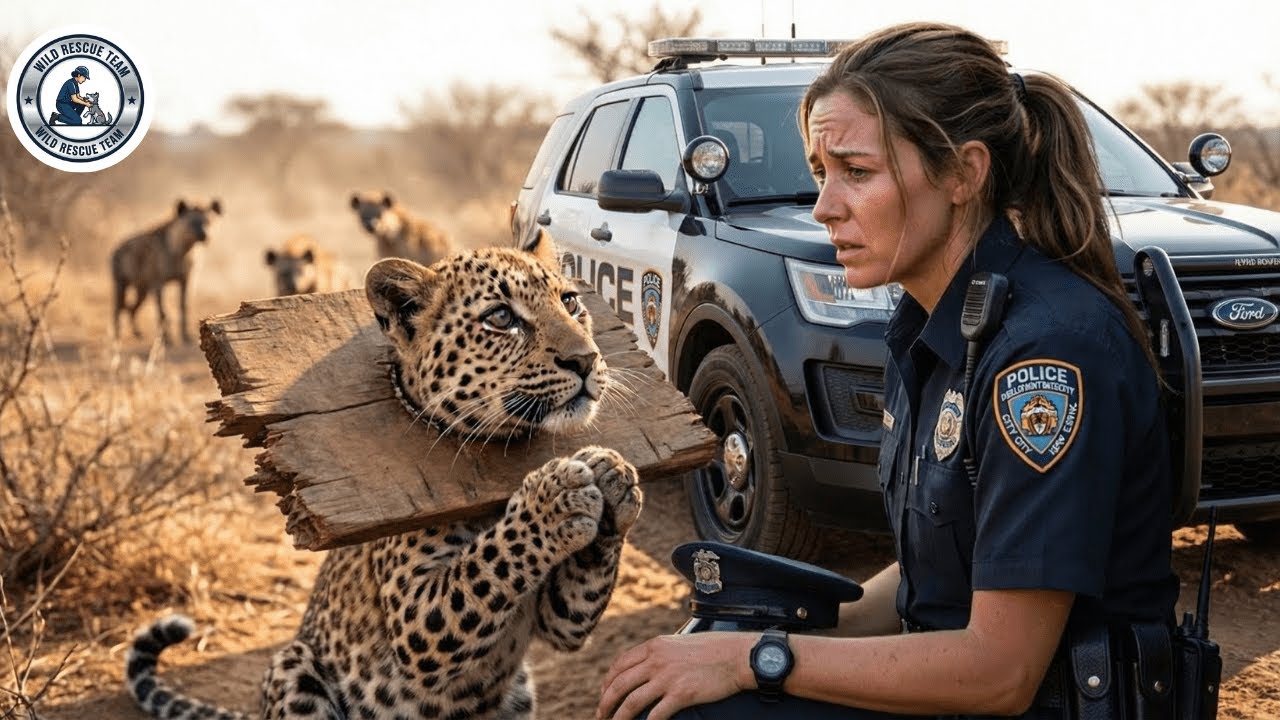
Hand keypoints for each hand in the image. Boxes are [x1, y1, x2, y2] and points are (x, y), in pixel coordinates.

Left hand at [597, 632, 754, 719]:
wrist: (737, 656)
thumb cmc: (713, 649)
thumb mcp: (679, 643)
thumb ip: (661, 653)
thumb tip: (647, 665)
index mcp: (654, 646)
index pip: (620, 664)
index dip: (607, 682)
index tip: (604, 694)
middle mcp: (656, 661)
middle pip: (619, 684)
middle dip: (605, 702)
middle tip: (600, 715)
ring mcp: (667, 678)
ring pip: (632, 702)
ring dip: (619, 717)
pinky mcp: (681, 694)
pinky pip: (655, 715)